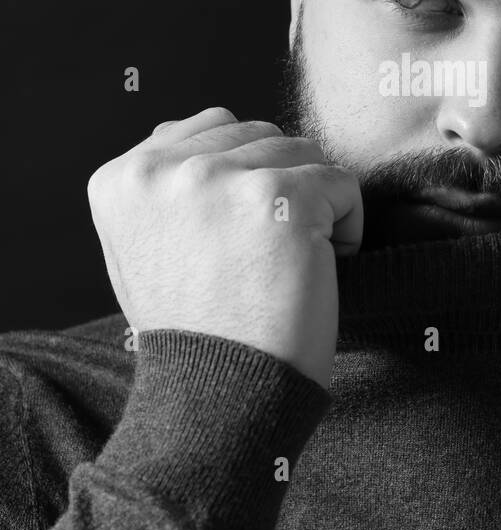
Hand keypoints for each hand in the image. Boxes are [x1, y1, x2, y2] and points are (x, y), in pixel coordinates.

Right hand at [87, 107, 362, 387]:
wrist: (218, 401)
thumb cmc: (193, 333)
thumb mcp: (139, 252)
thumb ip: (161, 189)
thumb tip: (193, 132)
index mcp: (123, 179)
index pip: (210, 127)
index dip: (243, 180)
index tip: (237, 242)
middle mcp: (163, 171)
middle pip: (259, 135)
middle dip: (279, 186)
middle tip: (269, 257)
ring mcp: (220, 181)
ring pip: (303, 153)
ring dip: (314, 204)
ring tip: (291, 263)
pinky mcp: (280, 198)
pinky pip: (343, 182)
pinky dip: (348, 226)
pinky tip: (323, 267)